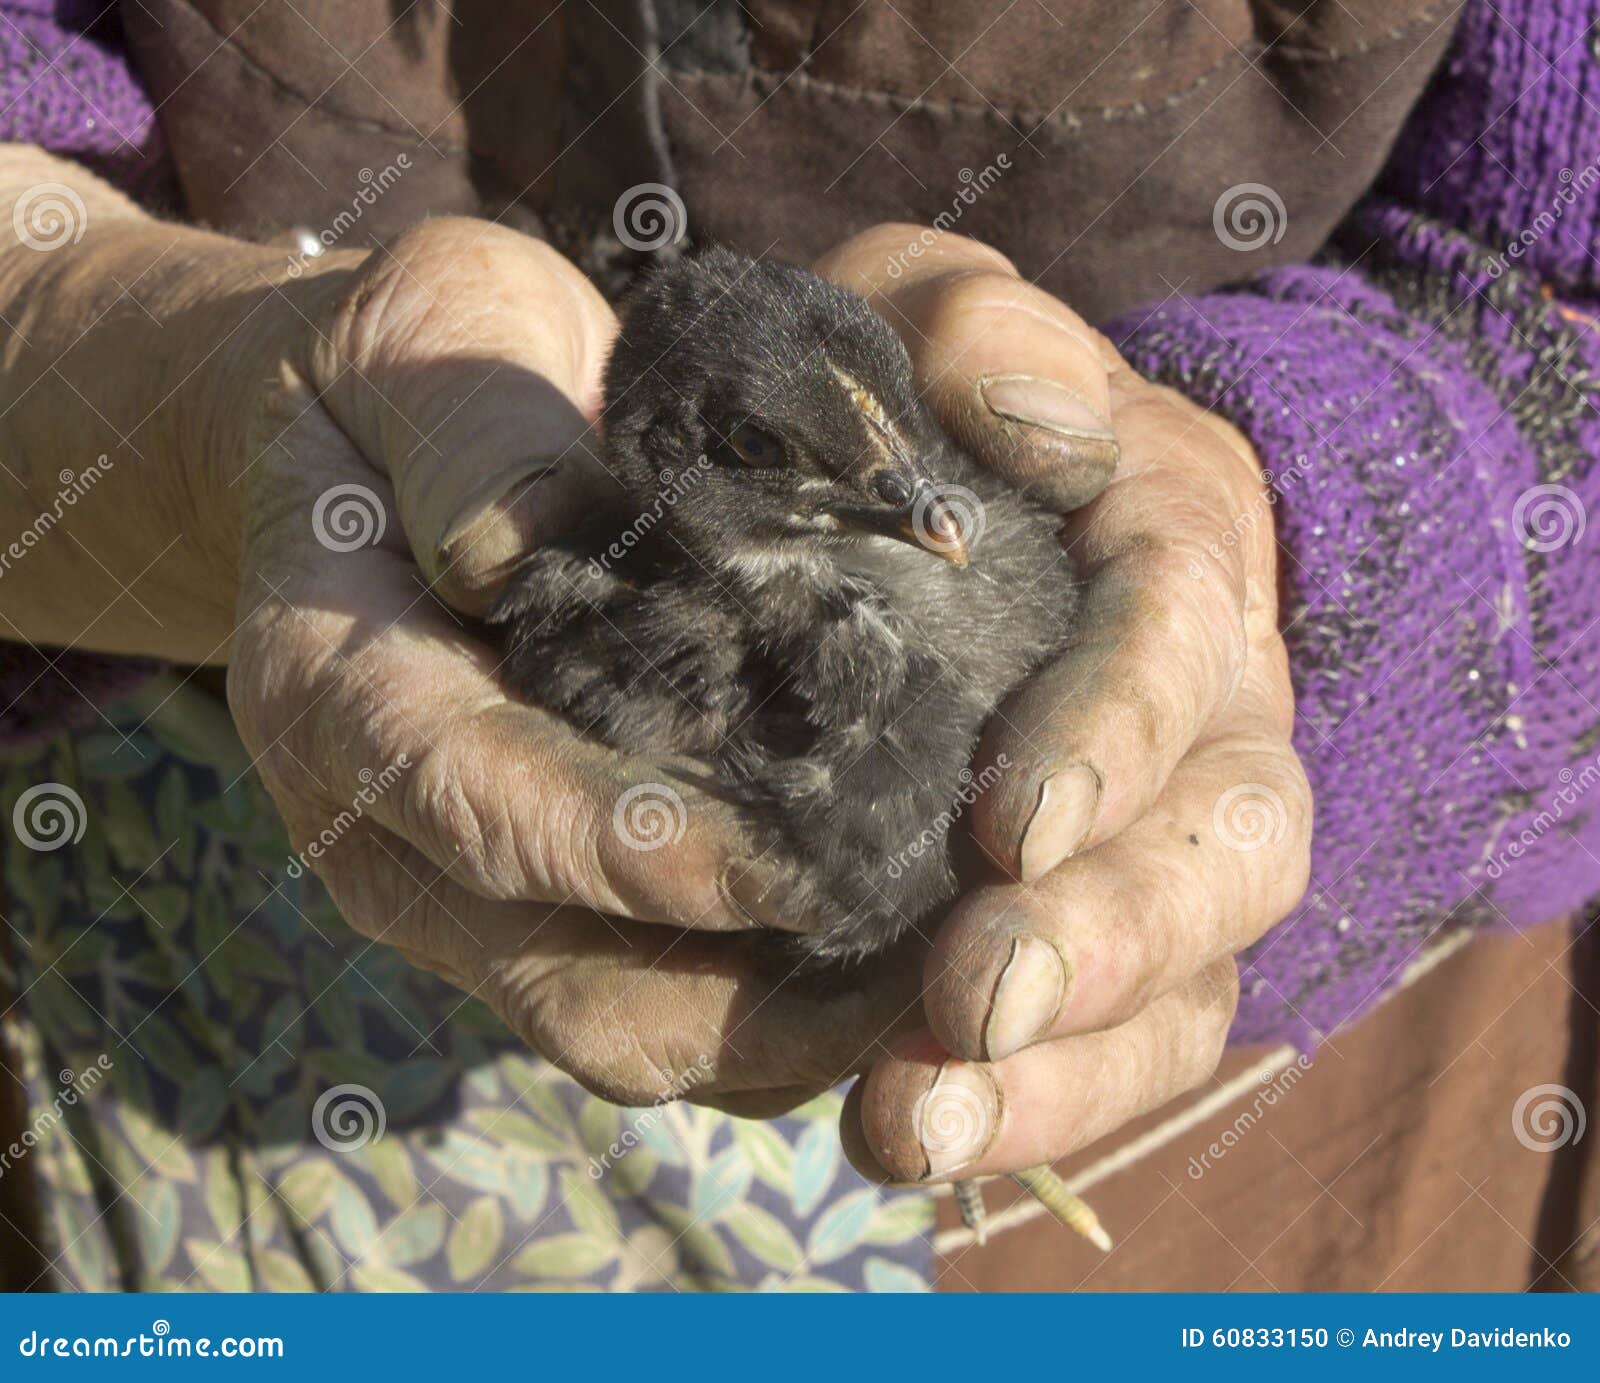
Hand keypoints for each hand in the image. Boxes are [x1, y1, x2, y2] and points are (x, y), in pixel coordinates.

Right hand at [226, 217, 924, 1100]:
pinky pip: (669, 1014)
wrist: (385, 445)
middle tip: (939, 956)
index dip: (630, 851)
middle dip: (755, 1002)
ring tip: (951, 973)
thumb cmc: (428, 369)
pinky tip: (902, 955)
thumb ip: (471, 435)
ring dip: (792, 1033)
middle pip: (570, 989)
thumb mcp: (433, 337)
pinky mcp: (543, 910)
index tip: (795, 862)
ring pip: (631, 1037)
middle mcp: (393, 836)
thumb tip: (521, 545)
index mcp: (340, 697)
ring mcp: (472, 894)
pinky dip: (782, 1015)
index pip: (481, 807)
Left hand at [817, 226, 1310, 1181]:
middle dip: (1113, 929)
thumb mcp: (916, 317)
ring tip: (915, 1121)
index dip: (1114, 727)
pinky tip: (913, 1135)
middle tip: (971, 997)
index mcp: (1174, 532)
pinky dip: (1038, 1102)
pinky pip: (1130, 1041)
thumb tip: (1035, 412)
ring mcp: (1180, 829)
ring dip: (1068, 1061)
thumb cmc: (921, 405)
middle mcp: (1214, 699)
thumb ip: (964, 322)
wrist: (939, 507)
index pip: (1182, 627)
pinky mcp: (1127, 931)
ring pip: (1194, 973)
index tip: (1007, 823)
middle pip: (1232, 836)